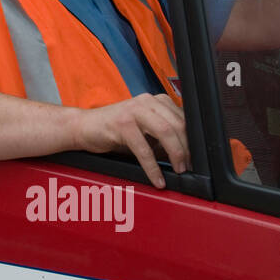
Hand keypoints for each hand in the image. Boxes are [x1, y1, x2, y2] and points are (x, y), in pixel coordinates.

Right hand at [73, 93, 188, 189]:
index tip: (196, 158)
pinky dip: (153, 167)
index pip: (183, 119)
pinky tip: (157, 178)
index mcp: (155, 100)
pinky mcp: (121, 124)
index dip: (193, 140)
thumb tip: (186, 156)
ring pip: (165, 132)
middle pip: (178, 124)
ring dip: (175, 155)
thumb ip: (163, 137)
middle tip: (188, 167)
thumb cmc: (114, 130)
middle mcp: (146, 101)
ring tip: (178, 171)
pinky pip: (144, 149)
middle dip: (187, 149)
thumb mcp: (144, 130)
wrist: (82, 127)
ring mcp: (133, 110)